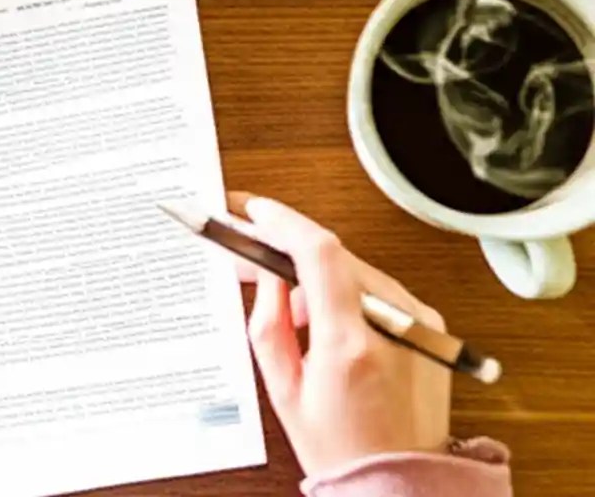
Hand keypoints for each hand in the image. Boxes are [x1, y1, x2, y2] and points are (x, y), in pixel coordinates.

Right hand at [233, 193, 451, 476]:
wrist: (401, 480)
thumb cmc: (344, 447)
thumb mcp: (283, 387)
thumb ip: (267, 322)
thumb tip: (267, 275)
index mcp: (352, 342)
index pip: (318, 253)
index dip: (281, 222)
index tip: (255, 210)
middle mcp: (395, 323)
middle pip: (334, 257)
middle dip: (287, 251)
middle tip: (250, 256)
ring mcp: (419, 321)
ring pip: (354, 269)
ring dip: (315, 276)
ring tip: (287, 305)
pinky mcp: (429, 324)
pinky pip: (377, 288)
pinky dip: (344, 292)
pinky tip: (323, 319)